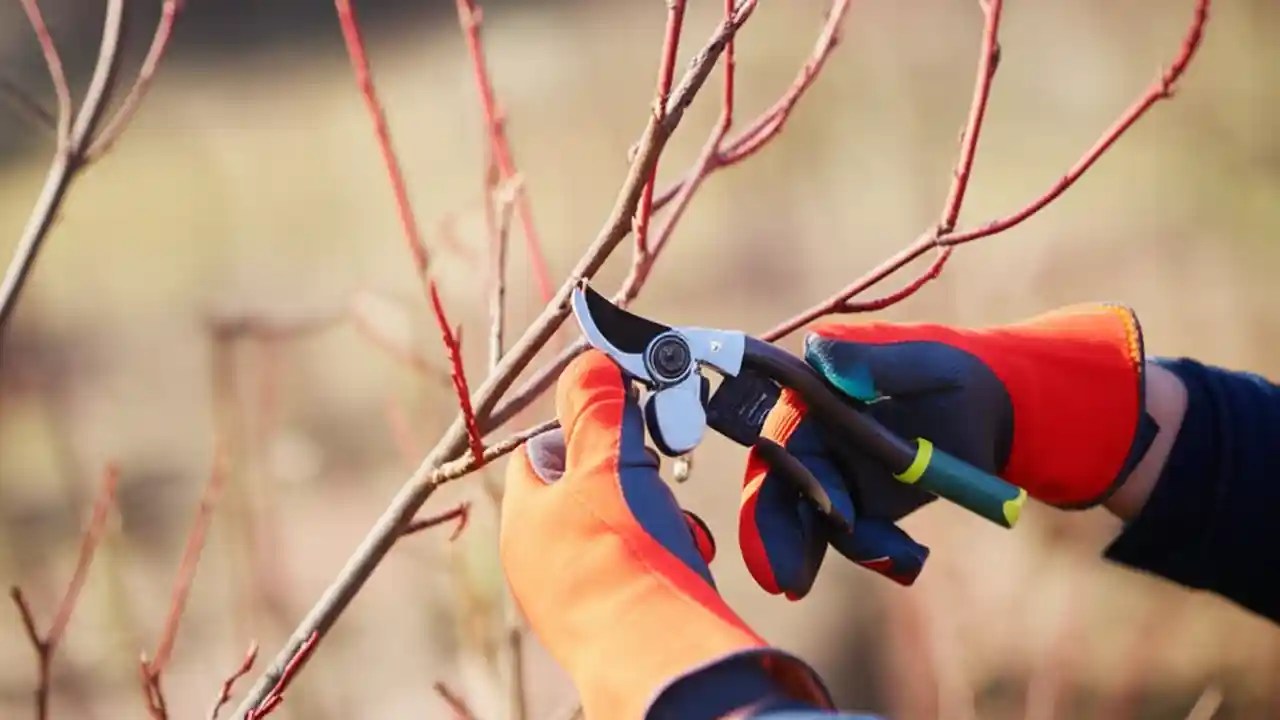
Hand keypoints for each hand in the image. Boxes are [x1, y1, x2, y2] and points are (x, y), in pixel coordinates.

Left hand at [501, 350, 830, 717]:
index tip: (622, 419)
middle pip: (584, 492)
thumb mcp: (607, 461)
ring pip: (619, 531)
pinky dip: (667, 557)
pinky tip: (687, 561)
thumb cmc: (624, 555)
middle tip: (657, 473)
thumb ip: (596, 407)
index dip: (582, 426)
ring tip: (676, 527)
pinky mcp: (617, 624)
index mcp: (523, 519)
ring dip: (656, 517)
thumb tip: (589, 362)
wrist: (663, 658)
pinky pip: (640, 571)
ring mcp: (575, 598)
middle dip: (630, 476)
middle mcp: (539, 562)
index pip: (540, 451)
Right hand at [740, 304, 1153, 597]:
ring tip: (900, 560)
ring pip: (807, 522)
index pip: (781, 436)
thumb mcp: (924, 364)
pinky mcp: (859, 508)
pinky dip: (879, 553)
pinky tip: (914, 558)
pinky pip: (852, 539)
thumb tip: (818, 353)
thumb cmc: (955, 376)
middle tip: (787, 581)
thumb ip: (874, 363)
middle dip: (777, 537)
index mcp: (814, 399)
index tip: (826, 509)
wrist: (991, 414)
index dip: (785, 474)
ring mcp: (833, 477)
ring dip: (830, 554)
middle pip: (777, 490)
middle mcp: (813, 440)